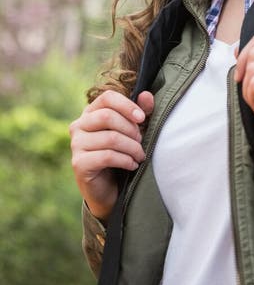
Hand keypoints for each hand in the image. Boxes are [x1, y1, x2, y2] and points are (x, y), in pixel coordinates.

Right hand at [69, 90, 153, 221]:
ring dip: (132, 147)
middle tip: (140, 141)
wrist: (108, 189)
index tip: (142, 118)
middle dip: (130, 129)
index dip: (127, 105)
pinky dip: (125, 160)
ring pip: (111, 138)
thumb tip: (146, 95)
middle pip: (107, 116)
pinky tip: (132, 165)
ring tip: (139, 155)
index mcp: (90, 113)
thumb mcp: (133, 130)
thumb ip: (140, 112)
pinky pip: (107, 156)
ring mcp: (76, 144)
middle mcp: (79, 125)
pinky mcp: (79, 163)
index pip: (107, 97)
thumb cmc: (121, 153)